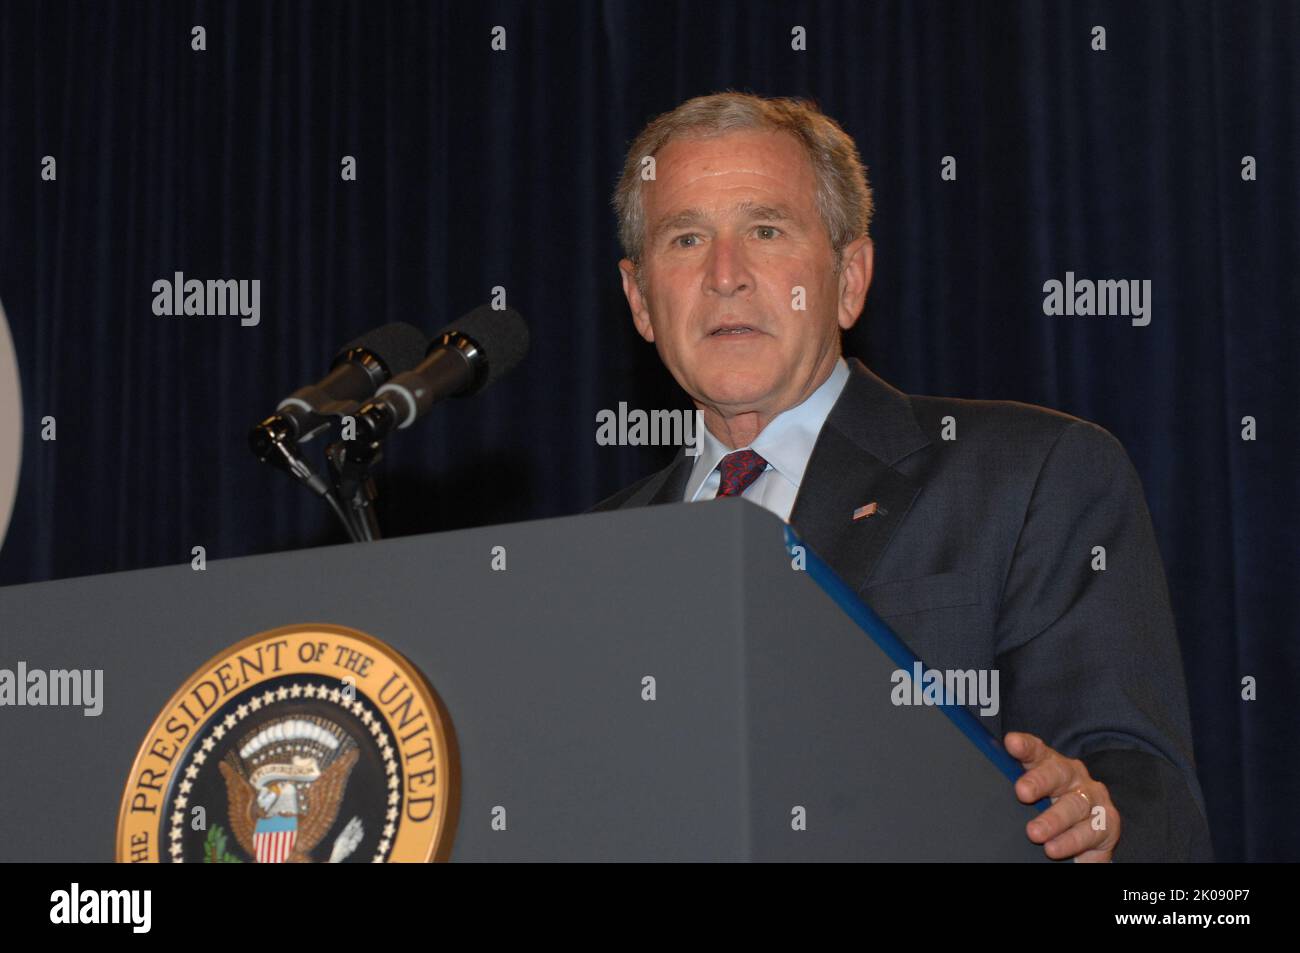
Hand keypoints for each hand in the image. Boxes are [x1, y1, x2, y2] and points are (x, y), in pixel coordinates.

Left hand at [1005, 731, 1120, 861]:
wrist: (1091, 828)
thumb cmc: (1052, 806)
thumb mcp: (1033, 792)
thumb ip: (1015, 783)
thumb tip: (982, 785)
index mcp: (1052, 764)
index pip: (1037, 751)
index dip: (1025, 746)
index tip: (1011, 743)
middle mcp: (1074, 777)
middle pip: (1058, 774)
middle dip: (1039, 782)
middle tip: (1021, 792)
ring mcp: (1093, 799)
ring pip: (1076, 804)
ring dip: (1055, 820)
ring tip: (1035, 834)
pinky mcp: (1107, 824)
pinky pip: (1092, 832)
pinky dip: (1073, 842)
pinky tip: (1058, 849)